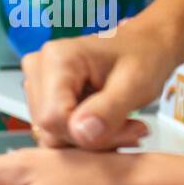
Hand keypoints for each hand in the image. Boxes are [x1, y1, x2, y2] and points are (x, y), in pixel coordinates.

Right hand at [21, 18, 175, 149]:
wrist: (145, 44)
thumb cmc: (144, 55)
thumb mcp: (137, 83)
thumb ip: (108, 110)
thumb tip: (81, 134)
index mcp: (57, 58)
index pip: (53, 118)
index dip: (87, 134)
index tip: (126, 130)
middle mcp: (39, 69)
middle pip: (51, 128)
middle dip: (93, 138)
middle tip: (131, 128)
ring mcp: (37, 83)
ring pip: (52, 135)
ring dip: (90, 139)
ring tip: (123, 123)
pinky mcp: (42, 97)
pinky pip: (55, 133)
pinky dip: (83, 136)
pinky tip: (106, 123)